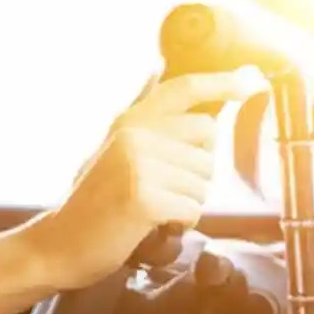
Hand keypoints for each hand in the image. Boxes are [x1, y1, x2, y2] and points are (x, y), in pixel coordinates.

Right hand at [23, 66, 269, 289]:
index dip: (223, 82)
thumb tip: (157, 68)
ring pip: (204, 180)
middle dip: (197, 168)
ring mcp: (138, 166)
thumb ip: (140, 115)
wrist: (60, 244)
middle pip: (207, 138)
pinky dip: (181, 223)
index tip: (253, 81)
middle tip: (164, 187)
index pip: (184, 89)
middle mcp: (133, 136)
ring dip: (187, 200)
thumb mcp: (112, 149)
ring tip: (152, 207)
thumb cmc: (93, 202)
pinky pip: (193, 209)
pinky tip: (154, 224)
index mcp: (128, 121)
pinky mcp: (144, 199)